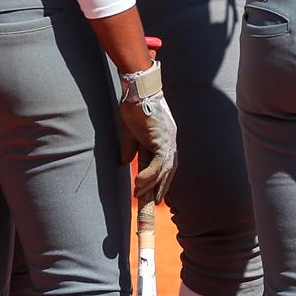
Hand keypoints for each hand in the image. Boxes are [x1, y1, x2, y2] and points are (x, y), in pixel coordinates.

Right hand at [118, 63, 178, 202]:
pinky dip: (149, 176)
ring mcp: (168, 141)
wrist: (137, 89)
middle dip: (161, 190)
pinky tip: (138, 184)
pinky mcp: (163, 139)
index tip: (158, 198)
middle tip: (152, 205)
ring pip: (164, 171)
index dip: (163, 183)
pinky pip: (158, 163)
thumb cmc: (134, 107)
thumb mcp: (130, 133)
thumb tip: (124, 162)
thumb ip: (130, 148)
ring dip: (151, 185)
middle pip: (168, 172)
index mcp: (165, 141)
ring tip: (139, 196)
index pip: (167, 167)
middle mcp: (170, 143)